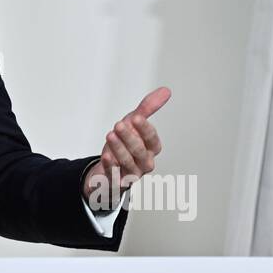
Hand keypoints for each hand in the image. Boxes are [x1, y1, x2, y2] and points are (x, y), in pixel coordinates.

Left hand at [84, 87, 169, 210]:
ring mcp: (131, 174)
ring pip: (128, 163)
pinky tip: (106, 156)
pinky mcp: (117, 182)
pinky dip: (111, 167)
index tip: (137, 118)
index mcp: (150, 148)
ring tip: (110, 135)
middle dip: (130, 138)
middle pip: (140, 152)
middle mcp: (144, 162)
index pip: (152, 140)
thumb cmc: (124, 144)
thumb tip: (165, 91)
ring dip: (119, 149)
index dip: (145, 129)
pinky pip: (115, 176)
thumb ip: (147, 108)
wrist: (108, 167)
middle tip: (119, 125)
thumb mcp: (133, 124)